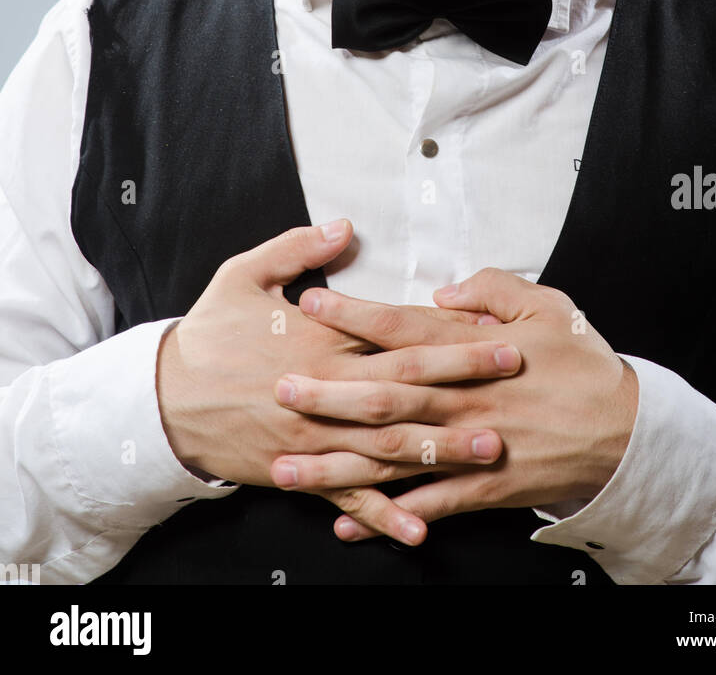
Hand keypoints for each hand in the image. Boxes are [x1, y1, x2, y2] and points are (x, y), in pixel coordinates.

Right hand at [155, 221, 511, 543]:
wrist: (162, 400)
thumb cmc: (208, 334)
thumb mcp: (244, 275)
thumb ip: (298, 250)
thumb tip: (344, 229)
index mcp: (318, 339)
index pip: (395, 331)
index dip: (444, 328)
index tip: (488, 322)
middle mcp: (325, 390)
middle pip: (406, 383)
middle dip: (464, 378)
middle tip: (513, 372)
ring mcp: (315, 437)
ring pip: (389, 445)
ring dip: (444, 447)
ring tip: (493, 446)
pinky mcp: (300, 471)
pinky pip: (348, 496)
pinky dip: (384, 514)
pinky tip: (421, 527)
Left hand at [280, 269, 637, 541]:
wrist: (629, 431)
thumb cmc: (584, 363)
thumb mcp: (547, 305)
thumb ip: (493, 289)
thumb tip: (445, 287)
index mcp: (474, 350)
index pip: (403, 327)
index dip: (354, 316)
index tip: (311, 305)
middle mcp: (464, 398)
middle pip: (385, 394)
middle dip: (327, 393)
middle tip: (278, 389)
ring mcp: (472, 446)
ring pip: (394, 455)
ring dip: (339, 462)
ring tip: (290, 466)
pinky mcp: (485, 486)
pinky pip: (427, 504)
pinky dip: (386, 517)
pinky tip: (346, 522)